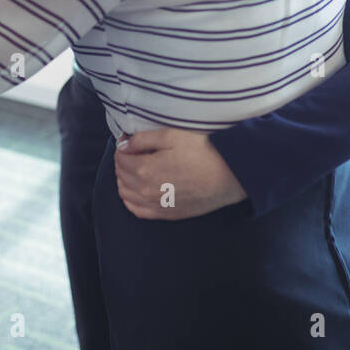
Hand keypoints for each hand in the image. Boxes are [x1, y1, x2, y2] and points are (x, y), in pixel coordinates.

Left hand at [113, 128, 246, 219]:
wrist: (229, 176)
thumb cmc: (203, 151)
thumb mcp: (172, 136)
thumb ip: (143, 139)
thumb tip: (123, 144)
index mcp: (144, 169)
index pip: (120, 158)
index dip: (123, 146)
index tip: (130, 140)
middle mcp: (145, 191)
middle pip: (121, 175)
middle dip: (123, 162)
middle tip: (133, 151)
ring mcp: (156, 205)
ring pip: (125, 194)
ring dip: (125, 180)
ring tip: (135, 168)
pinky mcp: (166, 214)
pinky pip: (137, 210)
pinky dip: (131, 200)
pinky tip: (136, 191)